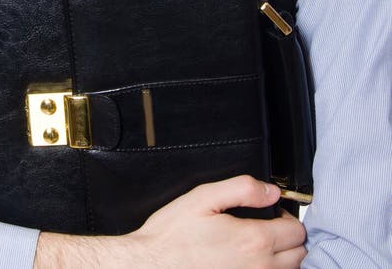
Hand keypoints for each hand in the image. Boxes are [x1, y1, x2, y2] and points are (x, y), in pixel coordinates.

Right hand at [34, 175, 306, 267]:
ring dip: (281, 259)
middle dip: (288, 239)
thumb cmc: (172, 235)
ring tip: (257, 247)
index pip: (296, 231)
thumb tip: (272, 190)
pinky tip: (248, 262)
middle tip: (266, 229)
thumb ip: (242, 188)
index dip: (287, 218)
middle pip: (298, 254)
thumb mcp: (203, 198)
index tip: (272, 215)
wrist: (150, 266)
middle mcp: (259, 267)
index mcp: (253, 240)